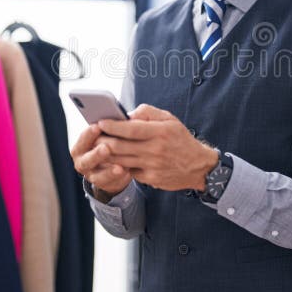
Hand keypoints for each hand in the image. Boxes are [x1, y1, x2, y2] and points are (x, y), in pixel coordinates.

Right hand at [70, 123, 131, 199]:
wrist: (114, 162)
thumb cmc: (112, 141)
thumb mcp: (111, 133)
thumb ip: (114, 126)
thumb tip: (127, 118)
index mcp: (82, 144)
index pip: (83, 139)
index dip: (89, 133)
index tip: (97, 126)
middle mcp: (82, 160)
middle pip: (86, 159)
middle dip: (96, 154)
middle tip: (106, 148)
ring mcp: (91, 174)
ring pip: (97, 175)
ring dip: (108, 171)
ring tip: (119, 167)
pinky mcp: (102, 184)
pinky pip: (109, 183)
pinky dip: (116, 178)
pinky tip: (126, 172)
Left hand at [96, 104, 218, 191]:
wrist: (198, 166)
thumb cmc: (181, 139)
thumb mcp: (169, 119)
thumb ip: (147, 113)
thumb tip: (126, 115)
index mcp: (160, 132)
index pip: (131, 129)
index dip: (113, 126)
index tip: (100, 122)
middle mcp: (155, 150)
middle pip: (121, 146)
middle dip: (103, 140)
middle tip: (93, 135)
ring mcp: (152, 166)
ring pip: (121, 161)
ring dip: (106, 154)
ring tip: (98, 147)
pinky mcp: (151, 179)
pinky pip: (129, 171)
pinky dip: (119, 165)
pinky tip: (113, 160)